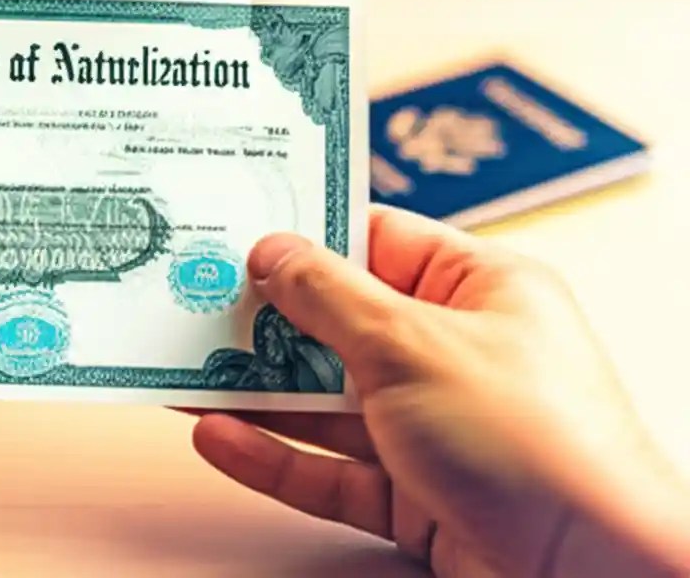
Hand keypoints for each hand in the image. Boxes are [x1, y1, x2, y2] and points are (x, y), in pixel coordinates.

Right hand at [190, 206, 689, 576]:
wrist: (592, 574)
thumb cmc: (536, 442)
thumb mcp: (414, 345)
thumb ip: (330, 297)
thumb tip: (273, 253)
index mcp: (478, 290)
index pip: (378, 241)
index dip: (306, 236)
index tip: (236, 233)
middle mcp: (453, 353)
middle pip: (338, 325)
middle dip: (265, 322)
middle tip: (190, 307)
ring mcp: (431, 426)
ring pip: (323, 402)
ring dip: (256, 392)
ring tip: (184, 374)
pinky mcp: (411, 493)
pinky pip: (327, 468)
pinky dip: (273, 456)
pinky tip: (218, 437)